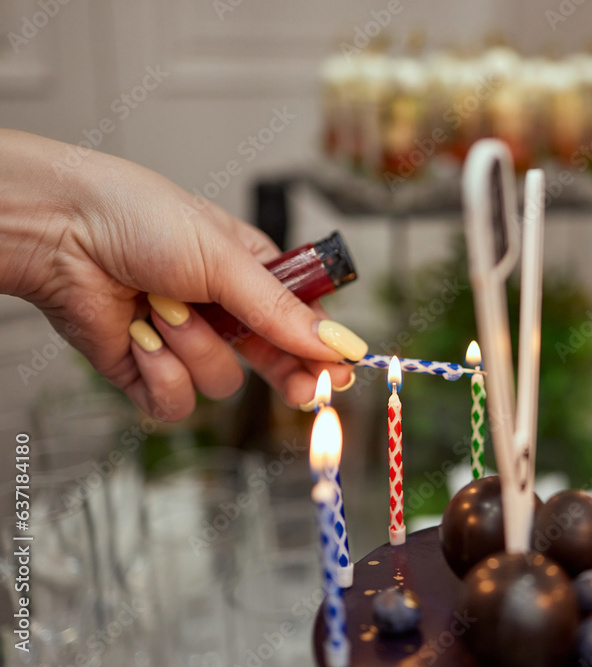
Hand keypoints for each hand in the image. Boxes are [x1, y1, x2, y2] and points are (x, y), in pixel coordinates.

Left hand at [0, 130, 363, 419]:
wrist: (60, 232)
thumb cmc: (140, 219)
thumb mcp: (225, 259)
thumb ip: (281, 310)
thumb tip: (339, 342)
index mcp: (250, 276)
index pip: (300, 323)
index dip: (321, 350)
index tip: (340, 371)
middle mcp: (221, 313)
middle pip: (272, 363)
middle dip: (285, 375)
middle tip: (301, 390)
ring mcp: (185, 344)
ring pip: (221, 382)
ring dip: (192, 347)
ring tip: (161, 306)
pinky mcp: (146, 372)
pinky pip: (176, 401)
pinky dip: (161, 371)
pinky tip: (141, 336)